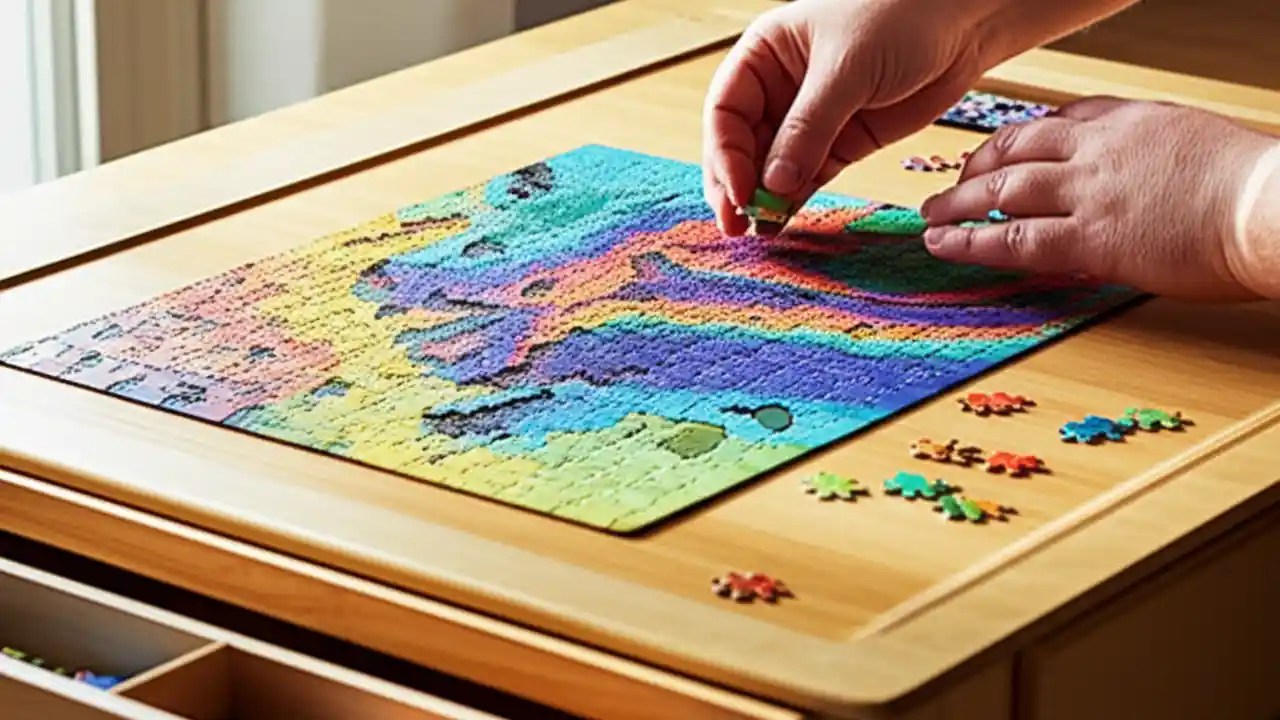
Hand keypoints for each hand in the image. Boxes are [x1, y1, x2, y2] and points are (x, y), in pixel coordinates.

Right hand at [702, 0, 990, 234]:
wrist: (963, 21)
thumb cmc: (901, 16)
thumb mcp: (847, 68)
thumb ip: (808, 128)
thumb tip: (772, 184)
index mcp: (765, 54)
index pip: (726, 110)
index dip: (725, 153)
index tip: (739, 189)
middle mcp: (779, 88)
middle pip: (741, 144)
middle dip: (736, 184)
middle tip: (737, 224)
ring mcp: (810, 119)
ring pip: (772, 167)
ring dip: (763, 200)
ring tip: (758, 231)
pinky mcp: (842, 143)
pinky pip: (807, 178)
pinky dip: (794, 201)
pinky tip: (783, 222)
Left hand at [920, 98, 1279, 299]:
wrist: (1272, 206)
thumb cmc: (1251, 185)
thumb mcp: (1195, 146)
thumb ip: (1154, 156)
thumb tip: (1142, 180)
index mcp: (1130, 121)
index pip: (1057, 122)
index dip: (1019, 140)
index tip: (1000, 154)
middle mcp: (1100, 149)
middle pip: (1018, 148)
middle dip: (977, 165)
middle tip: (952, 183)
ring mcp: (1091, 192)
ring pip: (1004, 189)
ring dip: (959, 201)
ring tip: (931, 215)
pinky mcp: (1091, 237)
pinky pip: (1014, 238)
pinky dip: (972, 241)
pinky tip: (945, 244)